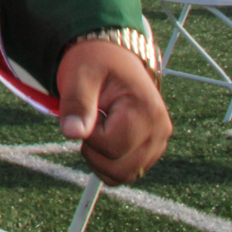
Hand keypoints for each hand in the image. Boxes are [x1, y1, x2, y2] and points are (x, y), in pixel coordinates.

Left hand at [56, 39, 170, 185]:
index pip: (111, 146)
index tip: (87, 111)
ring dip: (100, 159)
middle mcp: (159, 131)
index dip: (88, 134)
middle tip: (89, 121)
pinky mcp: (152, 149)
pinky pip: (127, 171)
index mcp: (146, 110)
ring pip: (123, 175)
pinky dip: (109, 162)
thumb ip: (77, 104)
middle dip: (94, 151)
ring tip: (97, 127)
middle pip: (120, 168)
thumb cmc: (95, 62)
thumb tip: (72, 133)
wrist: (110, 56)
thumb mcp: (79, 75)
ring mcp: (158, 142)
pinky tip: (104, 137)